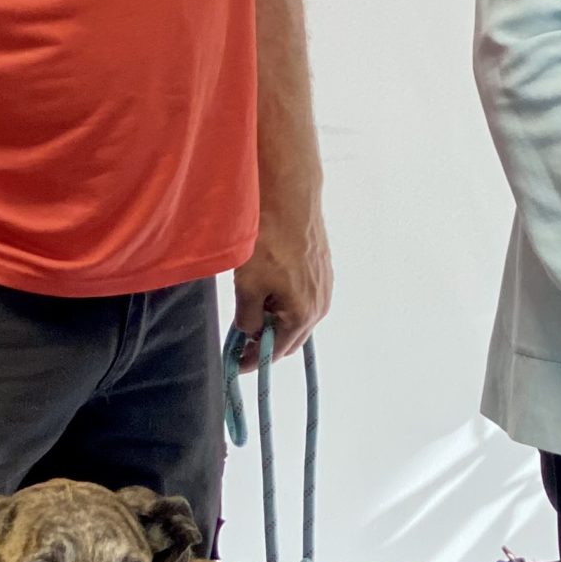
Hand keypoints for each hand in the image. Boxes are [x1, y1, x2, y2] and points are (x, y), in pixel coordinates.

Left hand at [232, 205, 333, 370]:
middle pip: (291, 337)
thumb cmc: (269, 241)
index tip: (235, 364)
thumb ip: (249, 317)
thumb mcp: (248, 286)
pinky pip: (303, 297)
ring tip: (251, 309)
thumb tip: (251, 331)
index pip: (277, 351)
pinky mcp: (323, 268)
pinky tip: (268, 288)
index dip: (254, 360)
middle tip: (240, 340)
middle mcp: (320, 305)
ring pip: (298, 315)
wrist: (289, 197)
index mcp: (303, 314)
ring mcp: (325, 286)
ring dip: (276, 319)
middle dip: (266, 341)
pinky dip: (285, 301)